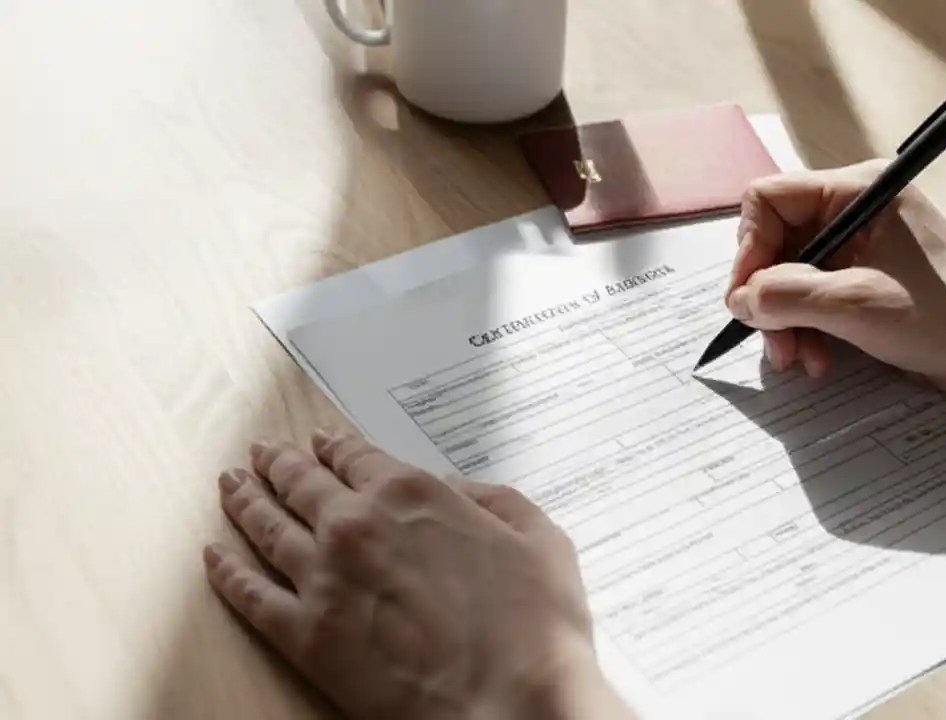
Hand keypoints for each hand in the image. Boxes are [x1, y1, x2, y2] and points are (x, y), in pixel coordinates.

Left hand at [204, 431, 627, 719]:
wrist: (514, 704)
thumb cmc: (536, 627)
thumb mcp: (540, 538)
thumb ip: (493, 499)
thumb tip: (456, 488)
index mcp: (412, 493)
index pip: (356, 456)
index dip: (333, 445)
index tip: (319, 441)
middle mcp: (356, 525)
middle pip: (301, 484)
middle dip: (278, 464)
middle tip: (262, 455)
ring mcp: (323, 580)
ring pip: (266, 529)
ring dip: (244, 501)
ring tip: (230, 485)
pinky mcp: (304, 636)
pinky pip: (249, 595)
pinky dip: (225, 572)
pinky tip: (214, 557)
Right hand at [726, 160, 945, 399]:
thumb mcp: (855, 305)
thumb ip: (786, 295)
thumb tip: (739, 299)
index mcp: (858, 191)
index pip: (770, 200)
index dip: (749, 249)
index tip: (746, 299)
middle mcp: (857, 212)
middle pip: (778, 243)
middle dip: (770, 296)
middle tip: (773, 342)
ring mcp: (864, 248)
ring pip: (794, 277)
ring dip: (788, 321)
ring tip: (800, 360)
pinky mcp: (871, 283)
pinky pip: (818, 299)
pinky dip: (811, 330)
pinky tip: (819, 360)